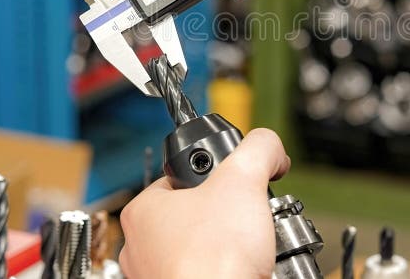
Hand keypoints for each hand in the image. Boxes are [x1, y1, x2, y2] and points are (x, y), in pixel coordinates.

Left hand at [118, 129, 290, 277]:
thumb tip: (269, 145)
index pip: (181, 178)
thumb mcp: (244, 178)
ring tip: (244, 246)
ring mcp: (156, 276)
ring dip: (226, 245)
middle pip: (194, 213)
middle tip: (244, 218)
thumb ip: (258, 148)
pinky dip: (224, 270)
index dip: (214, 177)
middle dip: (225, 214)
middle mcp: (141, 246)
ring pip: (199, 247)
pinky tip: (240, 269)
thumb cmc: (215, 258)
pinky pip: (204, 273)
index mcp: (144, 211)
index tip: (233, 185)